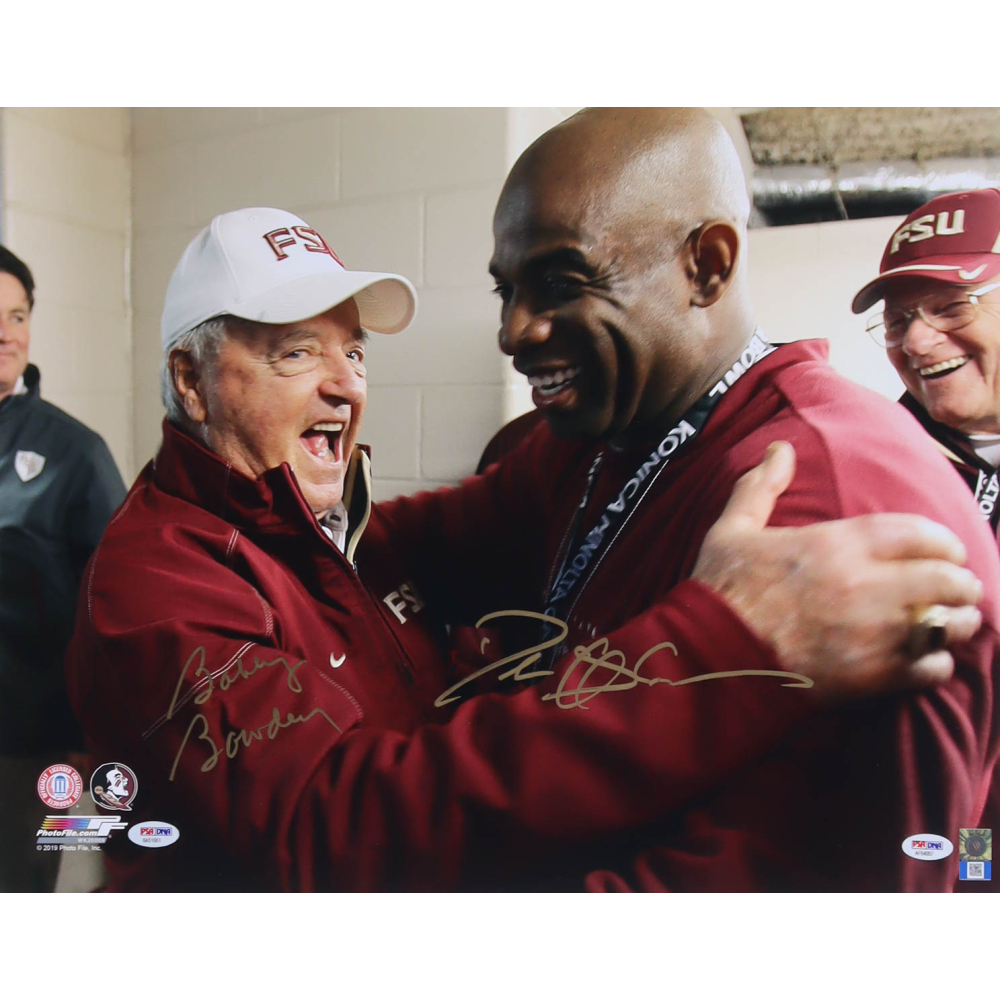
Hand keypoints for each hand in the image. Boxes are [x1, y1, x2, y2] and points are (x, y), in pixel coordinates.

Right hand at [691, 441, 983, 699]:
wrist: (711, 657)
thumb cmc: (721, 592)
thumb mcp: (732, 530)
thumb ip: (761, 487)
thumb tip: (779, 449)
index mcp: (837, 545)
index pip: (921, 534)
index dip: (943, 541)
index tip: (946, 550)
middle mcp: (866, 586)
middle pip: (948, 579)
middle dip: (959, 582)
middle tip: (956, 587)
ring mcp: (874, 634)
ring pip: (949, 623)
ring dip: (956, 621)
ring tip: (950, 622)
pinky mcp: (874, 676)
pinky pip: (932, 667)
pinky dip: (935, 663)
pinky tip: (925, 659)